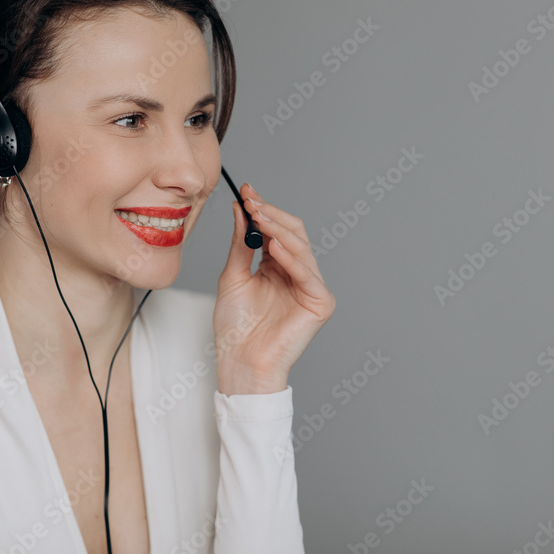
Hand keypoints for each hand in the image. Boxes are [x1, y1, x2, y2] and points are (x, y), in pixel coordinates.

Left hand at [214, 183, 336, 394]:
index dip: (262, 209)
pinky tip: (276, 246)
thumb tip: (241, 210)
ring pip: (302, 248)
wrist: (240, 362)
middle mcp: (296, 273)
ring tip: (260, 217)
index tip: (246, 190)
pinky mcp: (320, 303)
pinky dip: (293, 258)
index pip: (275, 230)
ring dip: (279, 230)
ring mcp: (310, 287)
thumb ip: (241, 243)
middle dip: (271, 214)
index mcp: (277, 266)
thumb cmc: (235, 329)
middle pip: (293, 233)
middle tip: (253, 200)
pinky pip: (309, 274)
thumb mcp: (233, 276)